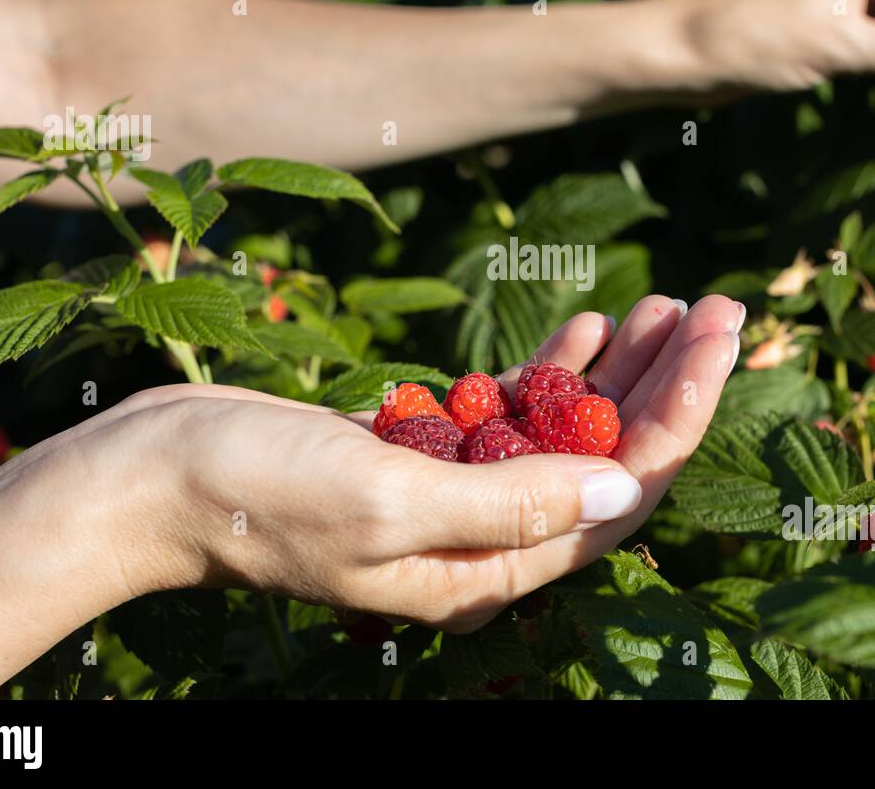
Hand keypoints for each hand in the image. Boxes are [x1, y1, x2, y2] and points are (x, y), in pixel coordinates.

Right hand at [139, 294, 742, 631]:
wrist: (156, 475)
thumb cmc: (258, 494)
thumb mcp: (389, 500)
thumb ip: (512, 504)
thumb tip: (624, 488)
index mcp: (490, 569)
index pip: (619, 494)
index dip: (678, 414)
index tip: (718, 338)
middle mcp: (486, 542)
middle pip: (608, 461)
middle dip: (665, 384)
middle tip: (713, 307)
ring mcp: (457, 495)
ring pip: (567, 434)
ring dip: (617, 373)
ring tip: (662, 306)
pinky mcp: (426, 455)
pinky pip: (513, 416)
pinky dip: (551, 373)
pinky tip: (584, 329)